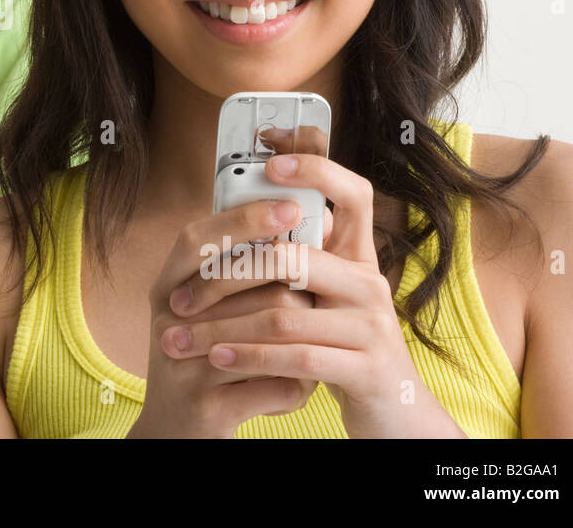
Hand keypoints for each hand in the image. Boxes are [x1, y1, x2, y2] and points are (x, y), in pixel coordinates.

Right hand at [131, 197, 330, 437]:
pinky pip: (276, 385)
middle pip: (245, 286)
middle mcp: (166, 320)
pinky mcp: (206, 406)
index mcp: (166, 288)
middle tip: (314, 306)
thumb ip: (242, 271)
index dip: (243, 219)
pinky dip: (296, 389)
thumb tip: (305, 221)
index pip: (199, 238)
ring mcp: (182, 365)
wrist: (174, 431)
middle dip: (293, 298)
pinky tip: (295, 388)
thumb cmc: (205, 361)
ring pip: (268, 337)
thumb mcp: (208, 311)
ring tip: (310, 351)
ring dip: (301, 347)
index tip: (291, 205)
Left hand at [166, 154, 460, 437]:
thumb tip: (242, 213)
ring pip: (283, 316)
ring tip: (179, 338)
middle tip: (177, 298)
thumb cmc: (341, 347)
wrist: (395, 413)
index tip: (269, 160)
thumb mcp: (323, 298)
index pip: (352, 194)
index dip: (316, 169)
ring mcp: (372, 327)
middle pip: (290, 259)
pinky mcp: (368, 369)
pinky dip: (249, 358)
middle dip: (222, 278)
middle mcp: (369, 284)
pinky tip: (216, 359)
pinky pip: (298, 358)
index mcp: (356, 258)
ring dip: (221, 330)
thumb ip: (295, 260)